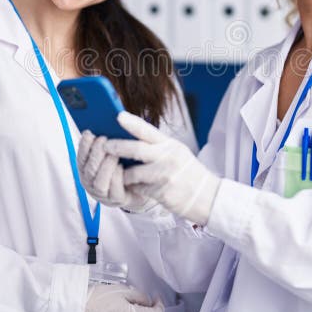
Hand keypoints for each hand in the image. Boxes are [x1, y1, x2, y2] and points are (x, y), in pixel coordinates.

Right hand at [77, 130, 153, 212]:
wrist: (142, 186)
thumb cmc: (126, 164)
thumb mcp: (114, 151)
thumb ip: (108, 142)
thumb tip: (106, 123)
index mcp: (87, 170)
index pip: (81, 158)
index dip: (83, 146)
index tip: (90, 133)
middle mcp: (91, 183)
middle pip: (88, 170)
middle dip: (95, 153)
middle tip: (103, 139)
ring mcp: (103, 194)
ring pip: (98, 182)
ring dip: (105, 165)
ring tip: (114, 153)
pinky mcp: (117, 200)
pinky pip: (114, 190)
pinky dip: (116, 177)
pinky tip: (121, 166)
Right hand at [85, 282, 163, 311]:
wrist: (79, 305)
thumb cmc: (97, 298)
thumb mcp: (122, 290)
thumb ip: (139, 296)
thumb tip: (147, 300)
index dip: (159, 303)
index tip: (157, 298)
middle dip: (150, 309)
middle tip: (148, 301)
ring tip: (134, 304)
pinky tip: (126, 309)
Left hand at [104, 112, 220, 224]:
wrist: (207, 196)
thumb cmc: (188, 173)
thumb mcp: (177, 152)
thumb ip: (157, 147)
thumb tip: (131, 140)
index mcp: (170, 145)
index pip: (148, 130)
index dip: (132, 122)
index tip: (117, 116)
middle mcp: (168, 157)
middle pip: (136, 149)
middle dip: (117, 147)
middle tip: (105, 146)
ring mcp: (164, 175)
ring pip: (133, 172)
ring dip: (124, 174)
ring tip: (122, 174)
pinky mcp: (161, 192)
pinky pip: (138, 188)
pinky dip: (134, 187)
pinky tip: (136, 187)